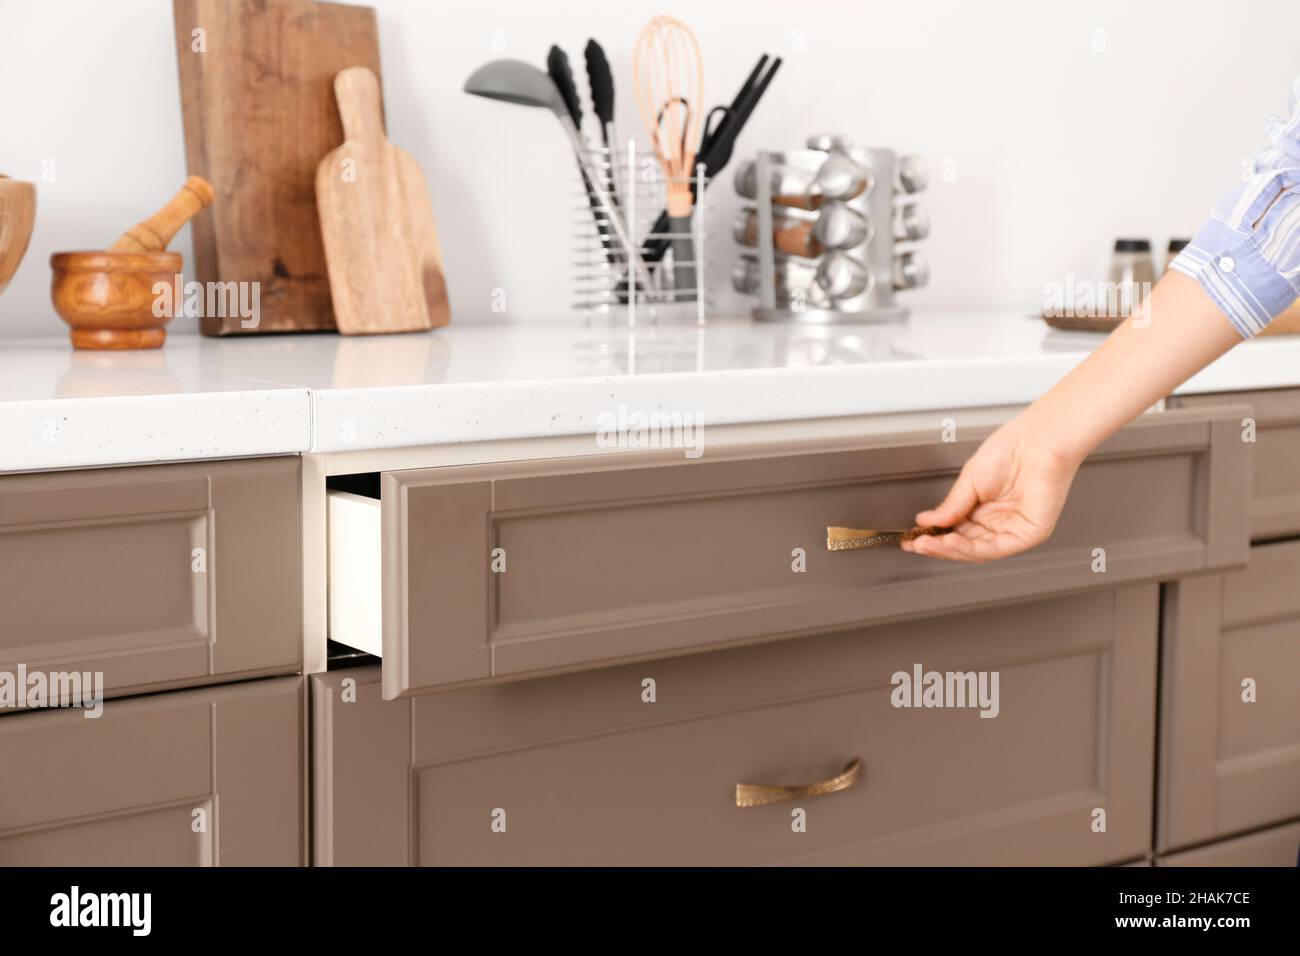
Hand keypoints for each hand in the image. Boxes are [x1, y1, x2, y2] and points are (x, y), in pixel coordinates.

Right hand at [901, 420, 1080, 561]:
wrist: (1037, 440)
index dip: (934, 537)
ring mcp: (1015, 529)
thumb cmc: (1013, 449)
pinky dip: (970, 548)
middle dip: (938, 547)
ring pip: (978, 551)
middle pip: (966, 545)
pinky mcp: (1030, 534)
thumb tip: (928, 521)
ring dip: (950, 549)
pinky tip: (951, 540)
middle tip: (916, 544)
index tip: (912, 538)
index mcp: (987, 508)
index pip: (957, 531)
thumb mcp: (969, 481)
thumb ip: (950, 506)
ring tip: (928, 543)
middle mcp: (1001, 521)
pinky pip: (996, 548)